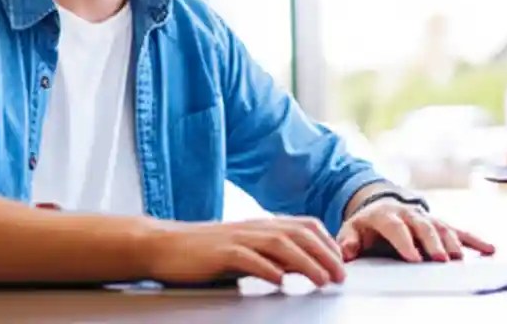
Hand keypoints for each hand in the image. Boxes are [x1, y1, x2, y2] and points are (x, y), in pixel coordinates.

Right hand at [140, 216, 345, 287]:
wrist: (163, 246)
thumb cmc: (204, 252)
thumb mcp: (244, 250)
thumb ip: (269, 255)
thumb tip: (297, 267)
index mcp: (261, 225)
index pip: (305, 225)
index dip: (327, 242)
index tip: (342, 262)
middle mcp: (254, 227)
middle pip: (299, 233)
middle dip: (325, 254)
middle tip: (341, 276)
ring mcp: (237, 238)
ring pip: (280, 244)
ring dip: (306, 262)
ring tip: (321, 279)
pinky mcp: (220, 253)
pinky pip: (248, 258)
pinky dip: (267, 268)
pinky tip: (281, 280)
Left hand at [336, 199, 495, 262]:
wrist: (381, 205)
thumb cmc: (367, 223)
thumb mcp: (352, 229)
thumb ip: (349, 242)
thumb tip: (345, 254)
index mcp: (387, 215)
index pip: (396, 228)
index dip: (405, 242)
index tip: (413, 258)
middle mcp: (410, 215)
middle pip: (424, 228)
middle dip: (433, 243)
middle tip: (441, 259)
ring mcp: (427, 218)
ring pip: (443, 228)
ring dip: (453, 243)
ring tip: (460, 259)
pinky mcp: (440, 224)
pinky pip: (460, 231)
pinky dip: (474, 240)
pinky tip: (488, 249)